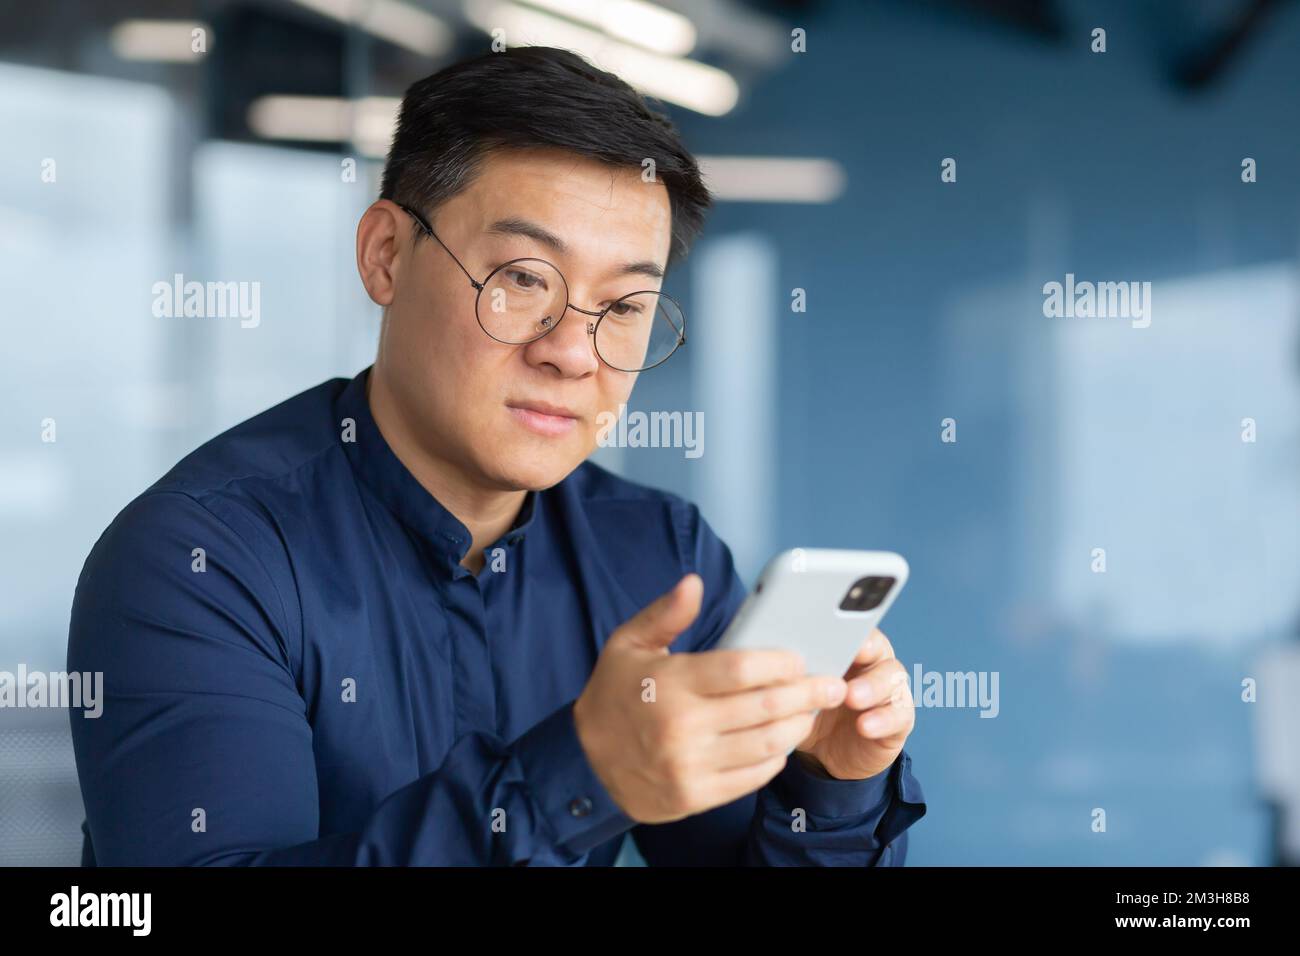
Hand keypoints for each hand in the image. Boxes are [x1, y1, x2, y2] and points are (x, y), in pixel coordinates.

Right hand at [574, 574, 846, 823]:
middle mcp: (681, 726)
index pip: (741, 669)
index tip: (799, 658)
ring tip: (812, 710)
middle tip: (831, 684)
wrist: (585, 762)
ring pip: (765, 744)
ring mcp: (689, 765)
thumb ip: (666, 614)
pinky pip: (752, 777)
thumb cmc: (613, 694)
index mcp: (670, 683)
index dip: (779, 662)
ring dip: (798, 726)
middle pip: (763, 706)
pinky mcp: (695, 795)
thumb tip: (694, 582)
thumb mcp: (627, 644)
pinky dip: (775, 758)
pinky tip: (783, 741)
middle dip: (807, 693)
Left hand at [793, 628, 913, 780]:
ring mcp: (890, 690)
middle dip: (865, 653)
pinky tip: (866, 726)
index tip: (837, 630)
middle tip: (843, 657)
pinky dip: (883, 719)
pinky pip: (899, 715)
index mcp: (847, 649)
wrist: (826, 752)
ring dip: (873, 687)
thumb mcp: (796, 692)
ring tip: (853, 698)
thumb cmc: (811, 710)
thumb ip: (792, 673)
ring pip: (892, 679)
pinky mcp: (899, 719)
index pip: (852, 628)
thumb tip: (769, 659)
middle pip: (878, 648)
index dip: (848, 627)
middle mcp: (873, 664)